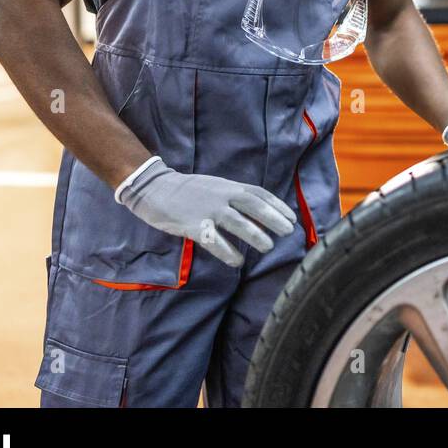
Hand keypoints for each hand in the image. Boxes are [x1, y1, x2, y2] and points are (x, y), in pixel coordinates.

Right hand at [119, 159, 296, 267]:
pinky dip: (227, 251)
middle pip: (253, 206)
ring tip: (268, 247)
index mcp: (229, 186)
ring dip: (255, 235)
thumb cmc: (189, 191)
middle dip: (273, 218)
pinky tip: (237, 261)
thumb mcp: (216, 186)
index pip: (259, 194)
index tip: (292, 218)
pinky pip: (213, 240)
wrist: (155, 188)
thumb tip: (260, 212)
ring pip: (236, 222)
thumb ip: (235, 197)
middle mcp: (221, 196)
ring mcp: (207, 210)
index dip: (277, 206)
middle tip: (288, 231)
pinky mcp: (192, 225)